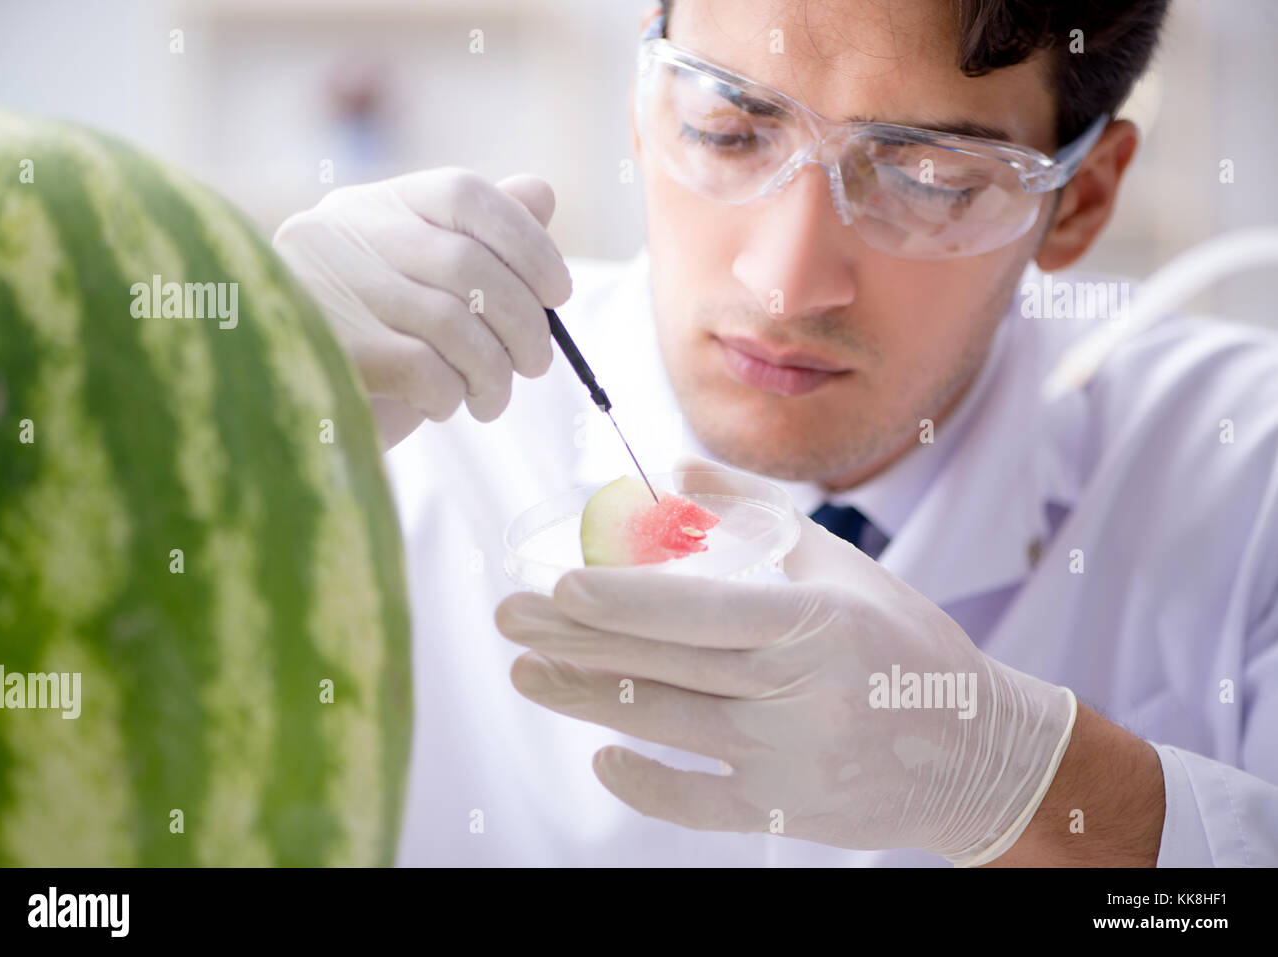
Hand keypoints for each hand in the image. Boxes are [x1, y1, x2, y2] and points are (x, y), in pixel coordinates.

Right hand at [273, 168, 572, 446]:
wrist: (290, 420)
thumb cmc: (369, 352)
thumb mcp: (426, 292)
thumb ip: (479, 240)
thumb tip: (540, 192)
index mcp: (368, 207)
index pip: (464, 194)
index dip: (528, 242)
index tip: (558, 293)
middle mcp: (339, 233)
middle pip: (467, 265)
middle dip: (522, 324)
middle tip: (535, 365)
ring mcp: (323, 287)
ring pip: (451, 322)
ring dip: (492, 372)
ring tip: (491, 399)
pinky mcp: (324, 350)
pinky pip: (423, 368)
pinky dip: (451, 393)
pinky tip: (443, 405)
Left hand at [494, 456, 1076, 865]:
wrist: (975, 753)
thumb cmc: (902, 643)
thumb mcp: (843, 566)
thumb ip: (756, 514)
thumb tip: (672, 473)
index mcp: (817, 624)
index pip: (701, 613)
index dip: (623, 604)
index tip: (557, 588)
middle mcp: (801, 695)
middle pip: (664, 667)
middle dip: (574, 643)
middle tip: (509, 619)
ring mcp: (790, 761)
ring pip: (665, 727)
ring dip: (586, 700)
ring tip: (527, 673)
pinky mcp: (784, 812)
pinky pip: (694, 803)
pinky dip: (643, 779)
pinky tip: (601, 755)